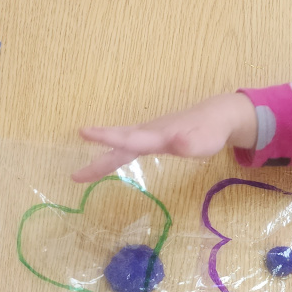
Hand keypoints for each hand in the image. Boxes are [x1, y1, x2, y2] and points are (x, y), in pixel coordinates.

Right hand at [73, 93, 256, 181]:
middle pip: (118, 146)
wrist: (216, 116)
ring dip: (102, 156)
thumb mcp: (204, 142)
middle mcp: (148, 133)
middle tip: (75, 176)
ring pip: (120, 143)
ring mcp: (149, 133)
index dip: (107, 138)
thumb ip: (189, 143)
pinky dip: (113, 149)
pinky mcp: (152, 136)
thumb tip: (176, 141)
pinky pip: (127, 143)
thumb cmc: (209, 132)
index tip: (83, 132)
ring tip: (82, 174)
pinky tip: (108, 156)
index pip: (128, 140)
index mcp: (156, 137)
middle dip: (97, 162)